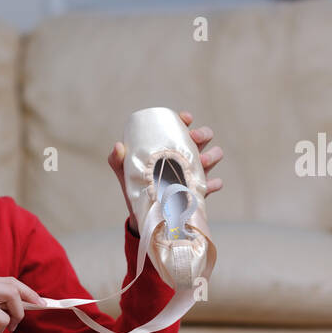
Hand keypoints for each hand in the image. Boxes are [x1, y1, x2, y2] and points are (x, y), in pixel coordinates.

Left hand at [107, 110, 224, 230]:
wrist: (142, 213)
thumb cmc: (135, 185)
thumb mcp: (124, 172)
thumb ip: (117, 159)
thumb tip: (118, 146)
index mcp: (169, 145)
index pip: (181, 126)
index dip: (185, 119)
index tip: (185, 119)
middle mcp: (185, 155)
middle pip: (203, 137)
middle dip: (203, 134)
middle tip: (194, 140)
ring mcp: (194, 171)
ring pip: (214, 155)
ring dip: (212, 155)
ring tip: (203, 162)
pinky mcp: (199, 190)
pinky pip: (213, 184)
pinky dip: (214, 182)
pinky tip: (209, 184)